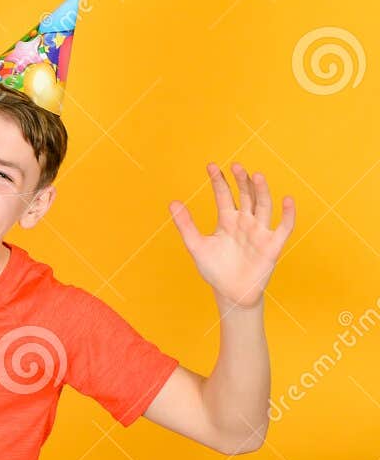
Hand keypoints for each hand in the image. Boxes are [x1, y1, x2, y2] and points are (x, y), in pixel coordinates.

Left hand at [169, 163, 294, 310]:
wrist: (230, 293)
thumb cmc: (214, 269)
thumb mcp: (196, 245)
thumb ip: (185, 225)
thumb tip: (172, 202)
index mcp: (227, 220)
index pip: (224, 195)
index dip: (218, 181)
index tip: (211, 165)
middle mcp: (245, 222)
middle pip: (246, 196)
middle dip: (241, 181)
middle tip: (235, 165)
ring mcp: (260, 232)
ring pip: (263, 206)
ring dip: (261, 191)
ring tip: (256, 175)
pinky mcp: (272, 245)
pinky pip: (283, 227)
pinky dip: (287, 214)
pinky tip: (287, 199)